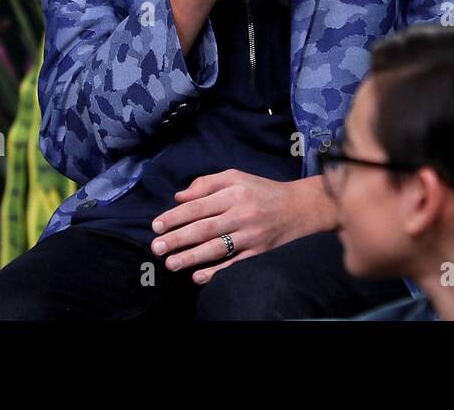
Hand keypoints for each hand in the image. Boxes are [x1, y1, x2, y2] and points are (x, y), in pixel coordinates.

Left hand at [148, 170, 308, 284]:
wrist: (298, 207)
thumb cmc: (261, 190)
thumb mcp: (235, 177)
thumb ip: (206, 184)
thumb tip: (178, 197)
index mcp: (233, 192)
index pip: (198, 206)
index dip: (175, 217)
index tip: (156, 226)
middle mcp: (241, 213)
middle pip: (204, 228)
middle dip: (177, 239)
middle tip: (156, 248)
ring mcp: (250, 235)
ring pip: (216, 247)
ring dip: (191, 257)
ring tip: (171, 264)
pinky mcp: (257, 251)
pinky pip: (233, 263)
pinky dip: (216, 271)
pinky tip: (198, 277)